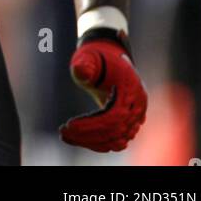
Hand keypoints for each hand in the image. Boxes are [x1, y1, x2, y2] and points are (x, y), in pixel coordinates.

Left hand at [59, 31, 147, 151]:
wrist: (109, 58)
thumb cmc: (96, 57)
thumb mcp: (88, 57)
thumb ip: (85, 64)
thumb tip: (81, 71)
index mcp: (132, 89)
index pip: (114, 116)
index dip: (92, 124)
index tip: (69, 125)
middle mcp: (138, 106)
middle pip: (115, 131)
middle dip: (87, 135)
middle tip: (62, 132)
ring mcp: (136, 117)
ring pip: (116, 140)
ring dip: (91, 141)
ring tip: (65, 136)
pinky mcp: (129, 124)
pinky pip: (116, 140)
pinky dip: (98, 143)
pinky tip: (77, 139)